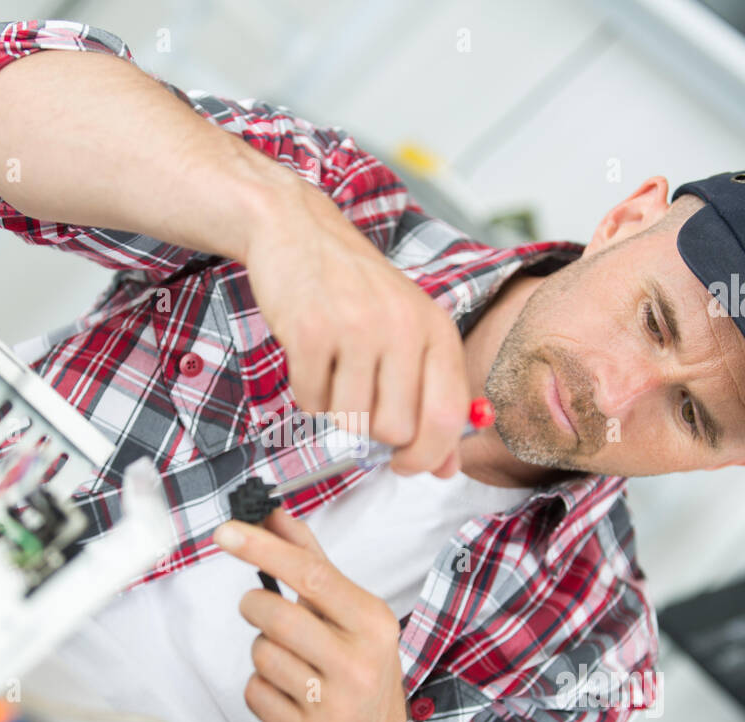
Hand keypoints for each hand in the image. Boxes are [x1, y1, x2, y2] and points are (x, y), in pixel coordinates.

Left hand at [213, 509, 407, 721]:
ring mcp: (337, 704)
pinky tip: (286, 689)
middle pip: (276, 616)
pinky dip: (259, 685)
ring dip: (261, 648)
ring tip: (288, 658)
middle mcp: (360, 664)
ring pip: (261, 655)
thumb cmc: (350, 656)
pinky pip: (254, 691)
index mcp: (373, 621)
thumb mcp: (344, 606)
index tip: (226, 532)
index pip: (311, 574)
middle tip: (259, 609)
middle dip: (254, 607)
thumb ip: (309, 558)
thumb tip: (274, 515)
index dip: (264, 549)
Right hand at [242, 182, 468, 477]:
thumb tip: (446, 468)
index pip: (447, 417)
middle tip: (360, 407)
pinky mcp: (310, 332)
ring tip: (335, 372)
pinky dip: (307, 393)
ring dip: (336, 412)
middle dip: (373, 436)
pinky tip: (311, 359)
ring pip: (351, 421)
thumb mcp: (409, 331)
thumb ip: (432, 397)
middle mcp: (403, 327)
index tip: (408, 464)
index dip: (428, 456)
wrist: (297, 230)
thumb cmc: (356, 290)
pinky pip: (311, 401)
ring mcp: (356, 328)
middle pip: (396, 430)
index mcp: (436, 330)